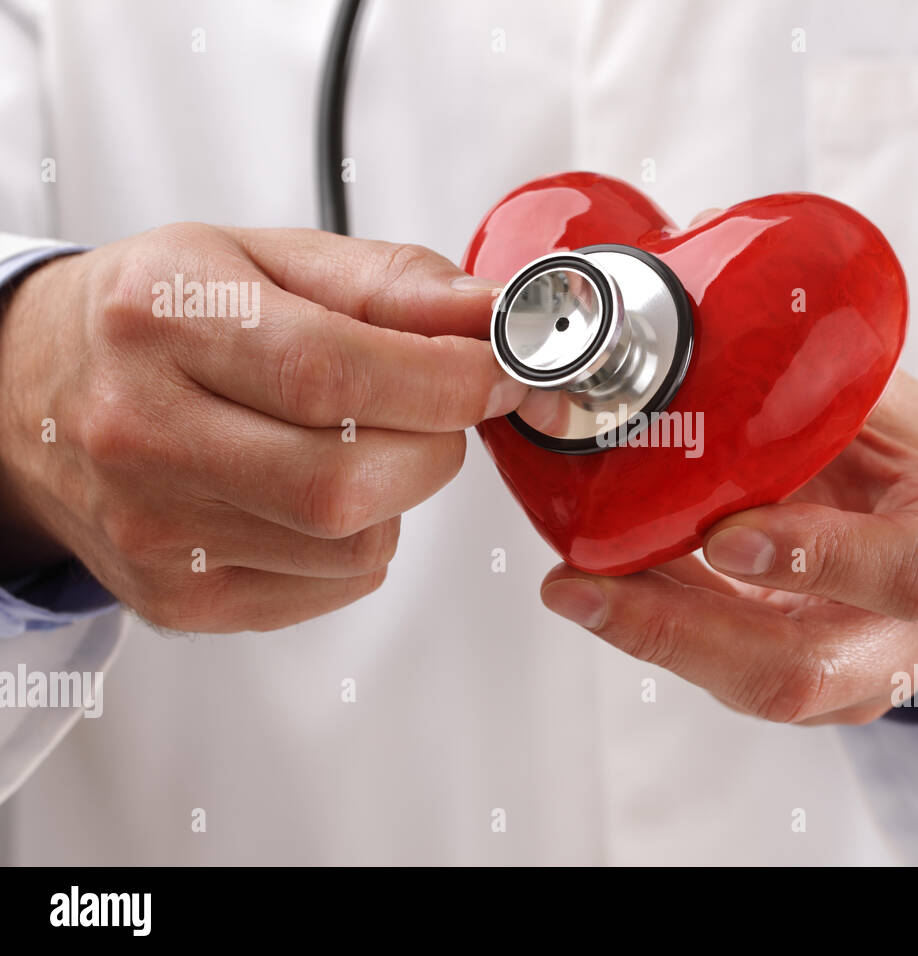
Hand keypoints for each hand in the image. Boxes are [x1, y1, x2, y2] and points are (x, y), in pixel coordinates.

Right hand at [0, 224, 523, 630]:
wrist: (33, 393)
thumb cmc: (158, 316)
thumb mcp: (264, 258)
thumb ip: (387, 283)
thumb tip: (491, 313)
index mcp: (163, 319)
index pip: (332, 373)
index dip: (445, 381)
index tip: (498, 372)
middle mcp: (141, 432)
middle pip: (347, 482)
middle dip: (434, 446)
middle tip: (433, 409)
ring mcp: (154, 532)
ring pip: (354, 546)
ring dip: (399, 495)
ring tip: (357, 442)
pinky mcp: (178, 599)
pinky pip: (333, 588)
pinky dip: (360, 541)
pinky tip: (314, 493)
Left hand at [539, 371, 917, 724]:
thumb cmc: (914, 459)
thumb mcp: (891, 410)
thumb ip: (815, 396)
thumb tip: (699, 344)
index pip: (902, 572)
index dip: (810, 557)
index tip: (722, 534)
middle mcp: (913, 636)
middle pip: (802, 669)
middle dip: (681, 633)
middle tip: (586, 589)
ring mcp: (862, 681)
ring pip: (754, 687)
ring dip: (653, 638)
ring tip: (573, 592)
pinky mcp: (814, 695)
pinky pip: (730, 675)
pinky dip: (664, 633)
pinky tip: (604, 596)